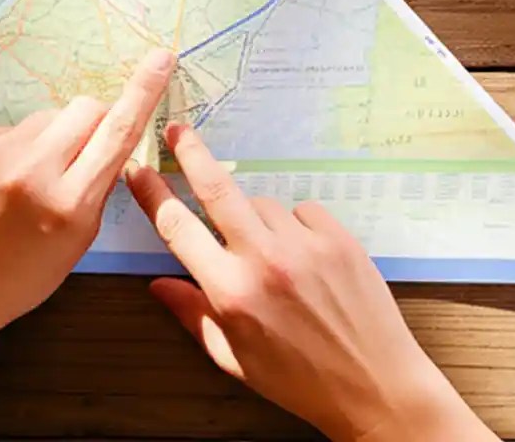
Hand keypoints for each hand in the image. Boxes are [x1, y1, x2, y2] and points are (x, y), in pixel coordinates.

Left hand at [0, 48, 175, 343]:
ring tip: (26, 182)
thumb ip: (97, 190)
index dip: (143, 92)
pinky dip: (9, 151)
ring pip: (44, 118)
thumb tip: (111, 143)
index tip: (160, 59)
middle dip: (91, 125)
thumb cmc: (17, 279)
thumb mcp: (75, 245)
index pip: (117, 133)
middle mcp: (30, 172)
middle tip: (79, 156)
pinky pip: (5, 129)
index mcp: (68, 205)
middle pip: (83, 110)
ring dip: (48, 140)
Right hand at [125, 125, 497, 441]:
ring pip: (263, 205)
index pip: (178, 229)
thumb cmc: (300, 380)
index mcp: (232, 293)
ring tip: (274, 261)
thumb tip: (158, 284)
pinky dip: (296, 226)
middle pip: (218, 189)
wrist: (375, 385)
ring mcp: (306, 245)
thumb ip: (192, 315)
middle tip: (178, 130)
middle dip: (192, 153)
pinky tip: (306, 259)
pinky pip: (303, 211)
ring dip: (256, 219)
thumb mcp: (234, 358)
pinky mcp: (340, 238)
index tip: (138, 171)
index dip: (153, 194)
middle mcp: (266, 260)